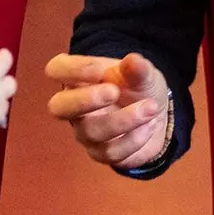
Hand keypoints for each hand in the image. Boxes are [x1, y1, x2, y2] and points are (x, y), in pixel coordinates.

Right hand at [46, 52, 170, 169]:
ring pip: (92, 132)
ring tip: (150, 108)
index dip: (73, 69)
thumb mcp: (143, 73)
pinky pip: (111, 152)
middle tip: (114, 91)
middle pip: (59, 108)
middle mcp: (75, 108)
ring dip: (124, 120)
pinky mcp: (101, 153)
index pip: (57, 69)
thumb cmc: (138, 87)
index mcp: (78, 79)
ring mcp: (85, 133)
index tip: (101, 69)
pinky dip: (135, 139)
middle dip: (85, 100)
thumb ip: (137, 68)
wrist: (156, 115)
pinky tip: (150, 126)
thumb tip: (133, 61)